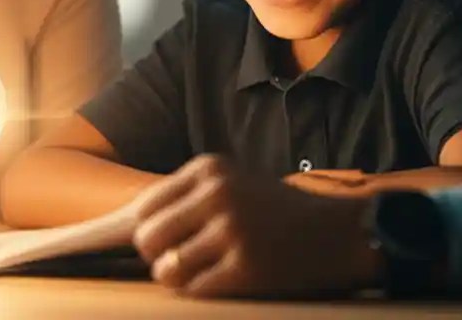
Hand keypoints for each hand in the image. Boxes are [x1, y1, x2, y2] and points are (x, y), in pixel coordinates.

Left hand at [132, 155, 380, 297]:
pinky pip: (195, 290)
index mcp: (208, 169)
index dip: (144, 232)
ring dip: (177, 278)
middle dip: (158, 257)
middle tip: (182, 260)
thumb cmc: (275, 212)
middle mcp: (216, 194)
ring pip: (166, 270)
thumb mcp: (231, 185)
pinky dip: (201, 292)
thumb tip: (122, 229)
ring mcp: (232, 230)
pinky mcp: (247, 267)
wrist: (338, 232)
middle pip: (147, 239)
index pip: (145, 207)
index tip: (157, 245)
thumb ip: (185, 199)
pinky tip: (222, 281)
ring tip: (200, 272)